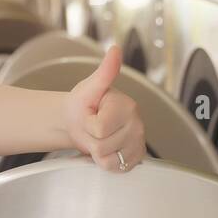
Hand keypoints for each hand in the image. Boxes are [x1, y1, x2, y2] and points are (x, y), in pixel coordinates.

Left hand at [63, 45, 145, 171]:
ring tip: (98, 137)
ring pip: (107, 159)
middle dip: (91, 139)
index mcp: (127, 105)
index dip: (88, 124)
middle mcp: (137, 124)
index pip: (100, 128)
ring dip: (96, 151)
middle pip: (102, 145)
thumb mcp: (89, 87)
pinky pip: (114, 168)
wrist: (79, 122)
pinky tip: (106, 148)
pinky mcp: (136, 158)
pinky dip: (105, 162)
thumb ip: (104, 71)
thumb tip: (115, 50)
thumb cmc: (82, 105)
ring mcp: (138, 142)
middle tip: (93, 128)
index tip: (92, 114)